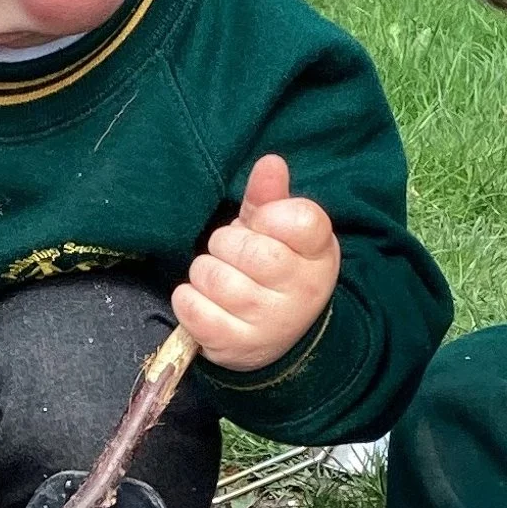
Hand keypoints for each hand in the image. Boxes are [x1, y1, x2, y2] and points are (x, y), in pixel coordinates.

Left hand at [172, 153, 339, 372]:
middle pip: (245, 248)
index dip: (268, 216)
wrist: (279, 338)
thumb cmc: (274, 272)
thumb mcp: (280, 233)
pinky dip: (188, 298)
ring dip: (205, 272)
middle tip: (232, 255)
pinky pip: (192, 307)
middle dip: (225, 244)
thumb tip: (270, 162)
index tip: (263, 227)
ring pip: (212, 276)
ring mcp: (270, 323)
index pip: (298, 218)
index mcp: (319, 255)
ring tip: (220, 279)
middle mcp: (302, 291)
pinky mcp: (236, 345)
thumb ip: (271, 197)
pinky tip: (204, 301)